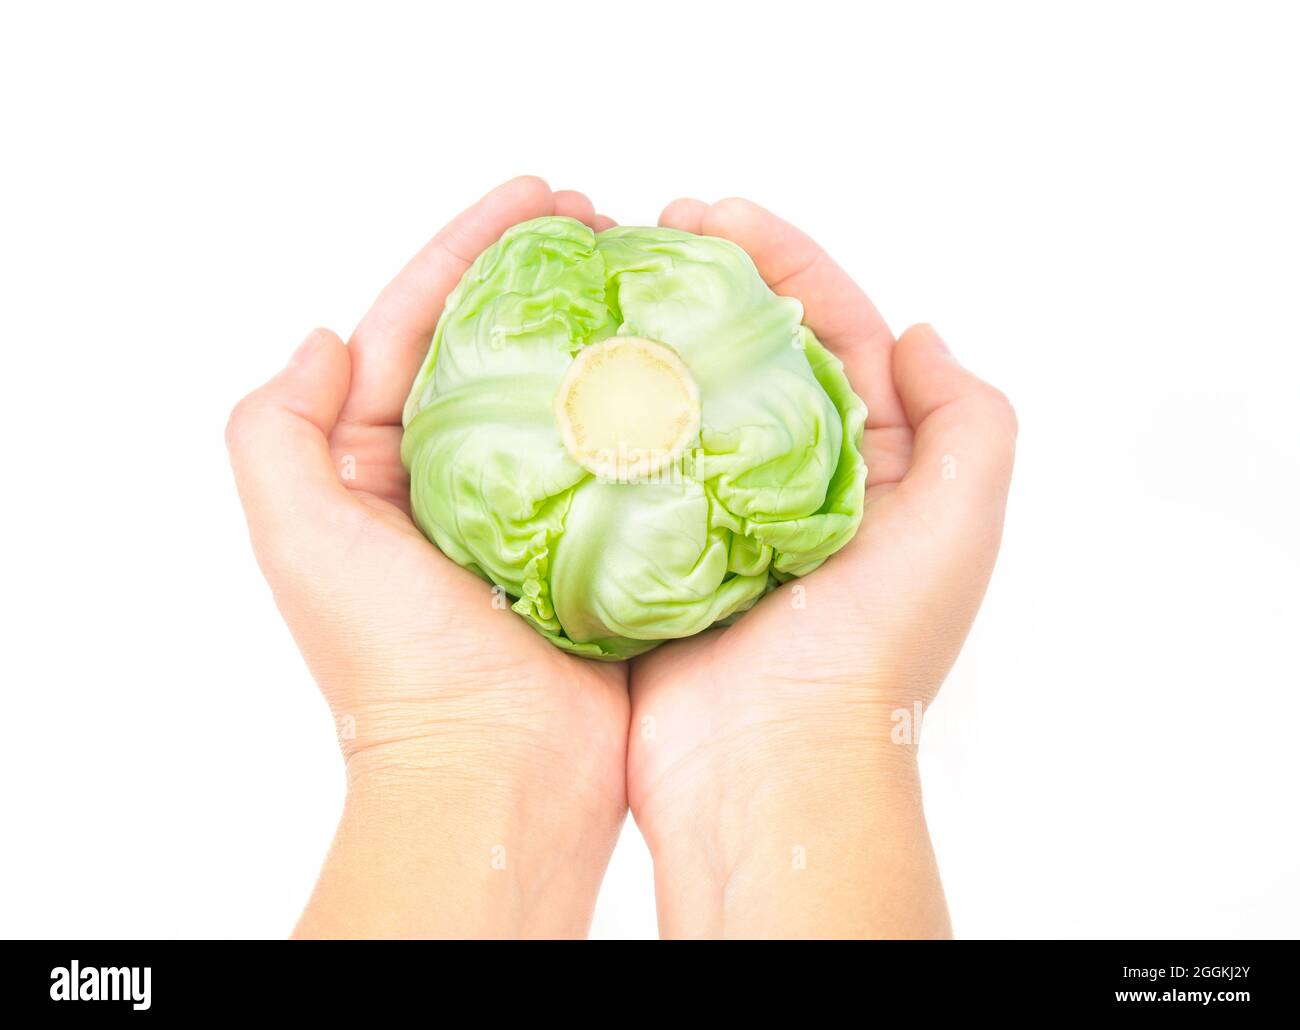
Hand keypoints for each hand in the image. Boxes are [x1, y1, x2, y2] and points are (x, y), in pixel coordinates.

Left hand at [227, 177, 627, 937]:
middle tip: (605, 216)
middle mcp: (452, 481)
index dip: (467, 248)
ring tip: (652, 268)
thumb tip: (322, 338)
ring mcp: (531, 509)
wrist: (495, 776)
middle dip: (544, 272)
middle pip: (498, 345)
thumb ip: (276, 431)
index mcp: (377, 468)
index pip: (416, 326)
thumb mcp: (300, 537)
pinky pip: (620, 451)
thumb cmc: (395, 665)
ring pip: (564, 390)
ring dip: (600, 326)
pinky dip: (644, 401)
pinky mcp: (594, 543)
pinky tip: (684, 360)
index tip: (534, 193)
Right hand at [626, 198, 1016, 937]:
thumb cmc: (872, 649)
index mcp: (869, 466)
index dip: (783, 260)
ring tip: (606, 282)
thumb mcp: (963, 522)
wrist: (772, 765)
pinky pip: (632, 460)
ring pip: (686, 397)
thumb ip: (970, 417)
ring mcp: (720, 512)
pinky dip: (610, 410)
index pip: (831, 330)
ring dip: (653, 335)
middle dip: (707, 280)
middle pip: (750, 350)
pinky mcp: (657, 548)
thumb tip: (924, 335)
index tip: (717, 213)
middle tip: (650, 228)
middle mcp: (794, 481)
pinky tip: (576, 369)